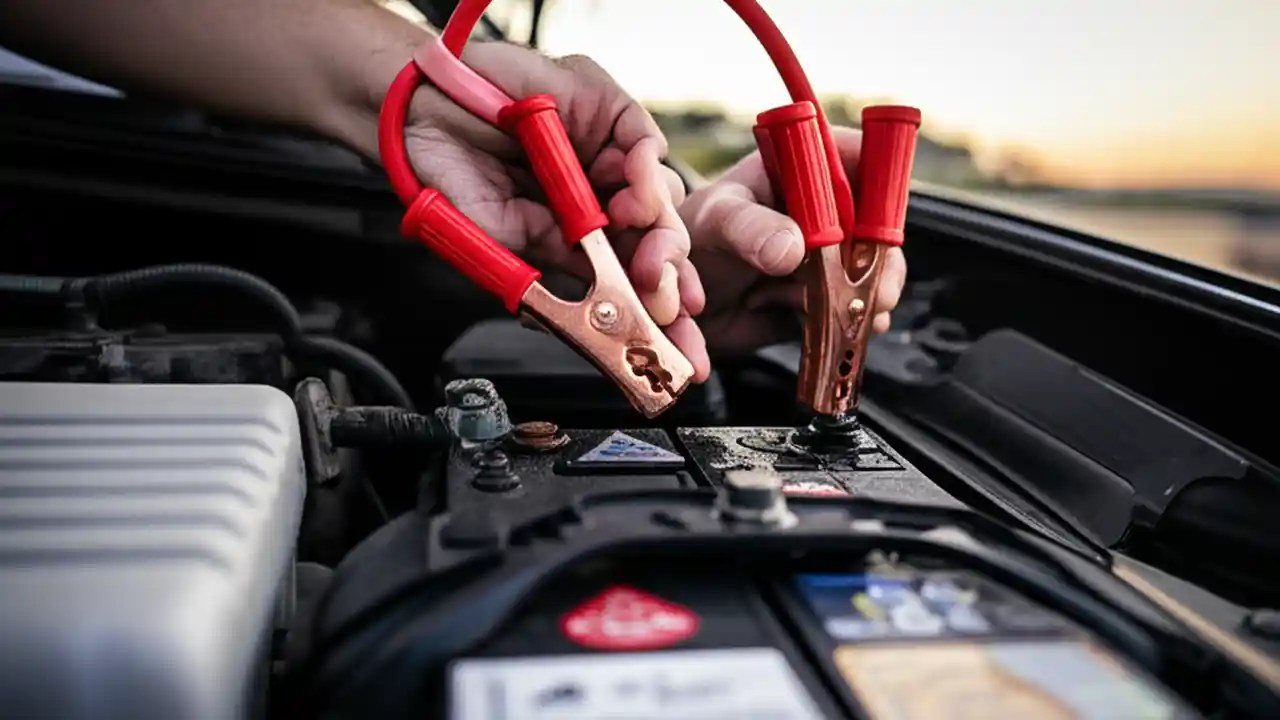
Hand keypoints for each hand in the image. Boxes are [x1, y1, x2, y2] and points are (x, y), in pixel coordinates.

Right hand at [398, 42, 709, 380]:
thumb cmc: (448, 175)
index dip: (663, 313)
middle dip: (670, 275)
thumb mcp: (499, 242)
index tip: (681, 350)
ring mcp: (608, 157)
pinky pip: (645, 142)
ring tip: (639, 235)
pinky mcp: (607, 114)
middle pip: (662, 242)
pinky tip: (635, 180)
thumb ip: (554, 270)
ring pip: (665, 196)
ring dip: (660, 224)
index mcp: (579, 241)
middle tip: (664, 296)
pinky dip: (647, 166)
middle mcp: (602, 201)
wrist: (419, 114)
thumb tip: (606, 312)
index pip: (634, 281)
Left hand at [678, 126, 906, 353]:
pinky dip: (849, 322)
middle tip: (873, 288)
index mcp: (806, 167)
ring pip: (874, 271)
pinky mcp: (827, 296)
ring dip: (863, 295)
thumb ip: (750, 228)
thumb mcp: (716, 222)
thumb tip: (794, 248)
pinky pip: (855, 308)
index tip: (879, 220)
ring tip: (832, 310)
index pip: (864, 157)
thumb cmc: (694, 240)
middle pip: (881, 224)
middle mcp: (827, 208)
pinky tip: (826, 327)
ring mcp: (831, 255)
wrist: (677, 304)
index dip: (882, 182)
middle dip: (881, 259)